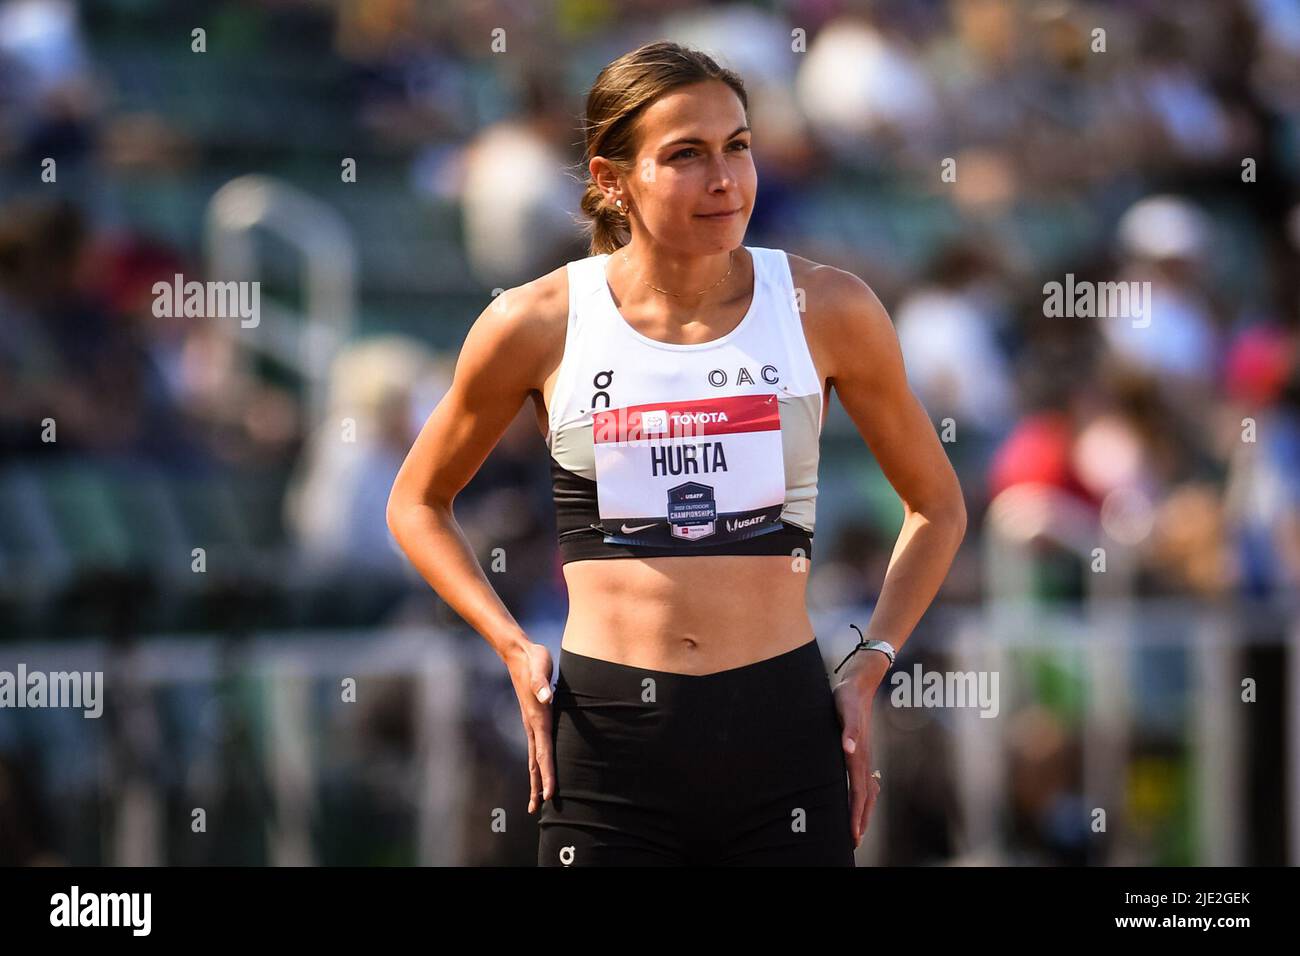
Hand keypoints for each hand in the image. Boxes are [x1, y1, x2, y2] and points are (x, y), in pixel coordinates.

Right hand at [503, 640, 555, 814]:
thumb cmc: (534, 660)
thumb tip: (546, 698)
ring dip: (536, 778)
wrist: (519, 653)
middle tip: (535, 810)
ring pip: (534, 756)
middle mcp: (533, 725)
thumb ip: (542, 683)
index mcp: (537, 719)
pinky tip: (541, 767)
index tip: (549, 796)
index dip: (547, 775)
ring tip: (537, 798)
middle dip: (536, 786)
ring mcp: (531, 723)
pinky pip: (537, 746)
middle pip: (535, 762)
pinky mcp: (534, 717)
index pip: (543, 753)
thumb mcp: (540, 668)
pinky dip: (539, 762)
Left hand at [831, 668, 881, 848]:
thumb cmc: (847, 697)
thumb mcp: (844, 709)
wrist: (859, 684)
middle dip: (860, 820)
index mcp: (857, 754)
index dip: (855, 814)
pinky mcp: (860, 750)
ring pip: (867, 790)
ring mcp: (863, 755)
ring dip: (863, 811)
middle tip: (854, 842)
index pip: (857, 791)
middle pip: (865, 796)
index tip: (853, 834)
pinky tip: (861, 800)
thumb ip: (847, 729)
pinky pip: (864, 780)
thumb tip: (848, 748)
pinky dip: (864, 796)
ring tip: (858, 829)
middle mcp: (862, 758)